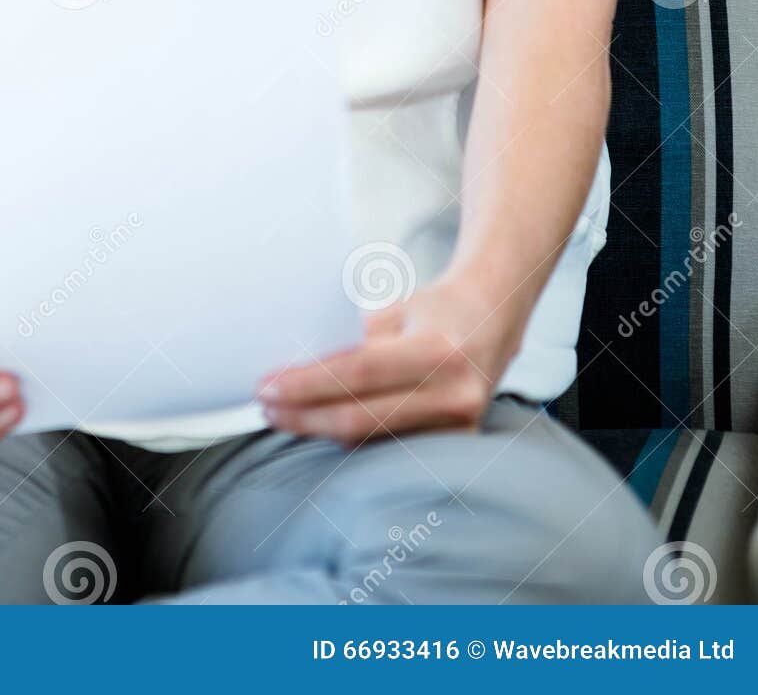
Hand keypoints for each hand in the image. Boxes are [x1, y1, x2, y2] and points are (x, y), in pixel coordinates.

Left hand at [254, 277, 520, 445]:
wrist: (493, 322)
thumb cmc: (436, 311)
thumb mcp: (395, 313)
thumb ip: (354, 342)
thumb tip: (293, 368)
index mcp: (438, 351)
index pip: (358, 372)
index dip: (307, 383)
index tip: (267, 385)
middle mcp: (454, 395)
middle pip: (358, 418)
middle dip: (303, 415)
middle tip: (265, 405)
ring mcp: (459, 428)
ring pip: (370, 439)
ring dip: (320, 428)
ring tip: (283, 413)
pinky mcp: (455, 447)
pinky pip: (388, 447)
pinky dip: (350, 437)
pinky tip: (321, 424)